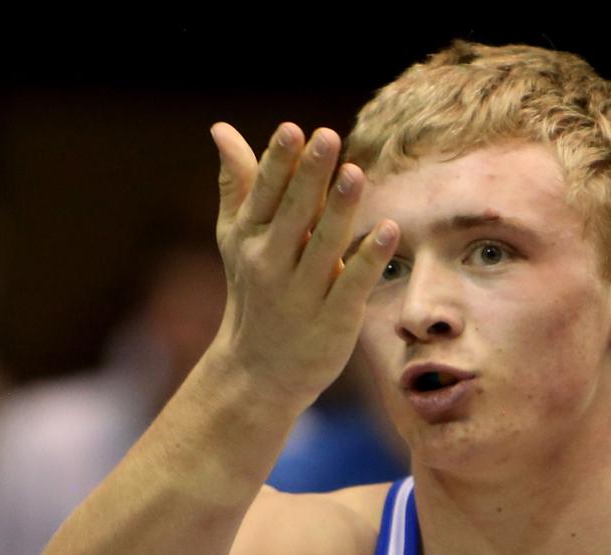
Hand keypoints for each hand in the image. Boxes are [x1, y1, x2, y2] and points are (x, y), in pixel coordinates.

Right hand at [208, 122, 398, 408]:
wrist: (259, 370)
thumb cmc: (254, 291)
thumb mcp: (238, 238)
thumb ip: (238, 184)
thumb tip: (222, 128)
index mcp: (250, 237)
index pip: (265, 193)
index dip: (278, 162)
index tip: (293, 130)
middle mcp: (271, 264)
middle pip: (293, 214)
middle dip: (309, 176)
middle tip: (327, 137)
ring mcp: (303, 294)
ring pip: (323, 247)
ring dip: (340, 210)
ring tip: (355, 173)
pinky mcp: (334, 320)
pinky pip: (352, 284)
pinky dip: (369, 259)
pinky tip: (388, 229)